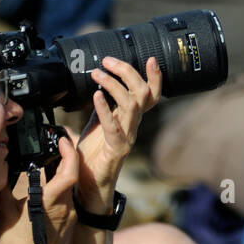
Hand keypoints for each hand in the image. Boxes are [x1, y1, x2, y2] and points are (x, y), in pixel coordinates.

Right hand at [0, 135, 78, 243]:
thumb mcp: (5, 214)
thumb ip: (3, 189)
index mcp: (53, 202)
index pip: (70, 171)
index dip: (69, 152)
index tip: (62, 139)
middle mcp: (66, 207)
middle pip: (73, 174)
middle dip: (66, 156)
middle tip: (56, 142)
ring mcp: (70, 216)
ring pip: (71, 186)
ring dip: (63, 171)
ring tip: (50, 159)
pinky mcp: (69, 223)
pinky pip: (68, 198)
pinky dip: (61, 185)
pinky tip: (48, 183)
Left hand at [76, 56, 162, 210]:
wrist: (88, 185)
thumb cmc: (92, 154)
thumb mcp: (98, 123)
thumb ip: (102, 106)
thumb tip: (97, 85)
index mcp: (131, 118)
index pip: (151, 94)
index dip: (154, 77)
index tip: (150, 58)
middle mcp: (133, 125)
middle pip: (142, 93)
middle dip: (128, 72)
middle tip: (108, 60)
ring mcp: (127, 137)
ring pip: (131, 105)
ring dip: (114, 85)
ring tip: (97, 74)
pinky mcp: (116, 149)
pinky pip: (113, 126)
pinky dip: (105, 108)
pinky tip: (96, 96)